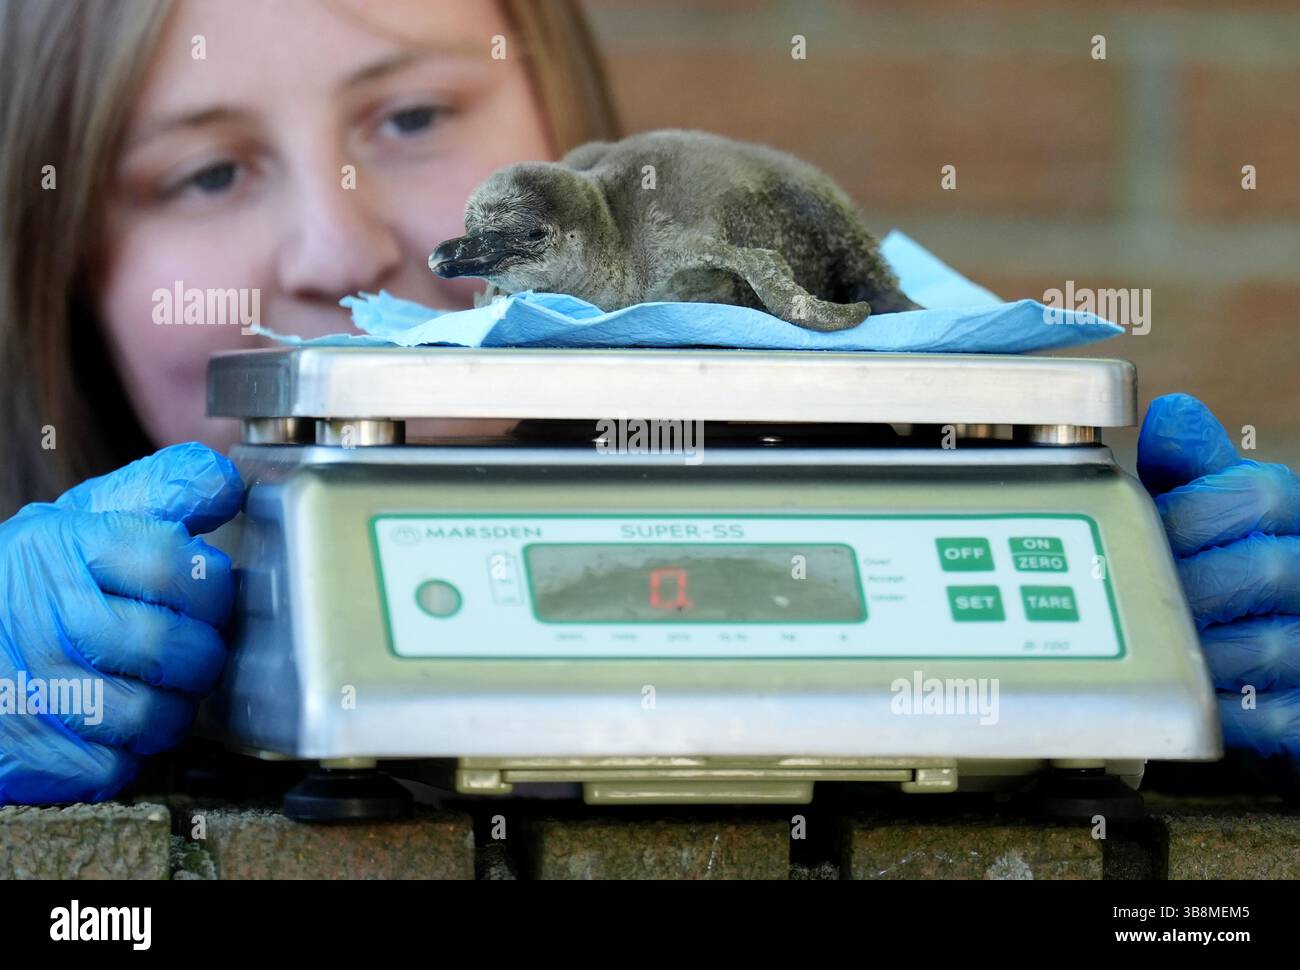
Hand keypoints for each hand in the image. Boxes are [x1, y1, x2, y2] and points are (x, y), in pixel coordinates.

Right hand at [0, 443, 243, 804]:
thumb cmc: (34, 580)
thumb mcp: (86, 516)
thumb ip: (162, 491)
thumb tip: (226, 482)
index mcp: (62, 548)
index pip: (174, 566)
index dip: (210, 586)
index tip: (208, 592)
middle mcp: (43, 618)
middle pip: (170, 647)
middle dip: (200, 652)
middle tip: (191, 646)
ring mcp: (33, 691)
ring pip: (151, 715)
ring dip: (172, 706)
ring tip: (157, 685)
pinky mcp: (31, 753)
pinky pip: (118, 766)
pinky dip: (130, 750)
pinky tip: (117, 722)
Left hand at [1138, 394, 1299, 760]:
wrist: (1268, 658)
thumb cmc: (1226, 575)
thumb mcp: (1210, 514)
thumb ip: (1190, 470)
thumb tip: (1171, 415)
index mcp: (1290, 515)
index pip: (1257, 493)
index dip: (1188, 515)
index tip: (1146, 533)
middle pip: (1261, 569)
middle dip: (1186, 588)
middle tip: (1138, 601)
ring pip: (1268, 646)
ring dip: (1199, 652)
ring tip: (1158, 650)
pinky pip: (1277, 717)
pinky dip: (1225, 710)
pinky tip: (1192, 698)